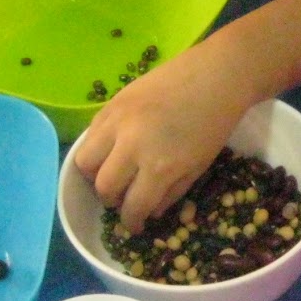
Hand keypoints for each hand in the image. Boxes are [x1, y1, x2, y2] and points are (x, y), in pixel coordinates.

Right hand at [72, 47, 253, 232]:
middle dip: (111, 201)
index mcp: (159, 167)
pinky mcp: (111, 102)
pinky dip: (96, 148)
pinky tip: (113, 149)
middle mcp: (131, 146)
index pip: (132, 206)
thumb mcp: (198, 168)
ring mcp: (117, 122)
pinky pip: (90, 134)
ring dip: (95, 175)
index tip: (134, 225)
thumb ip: (170, 194)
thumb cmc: (214, 124)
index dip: (132, 222)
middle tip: (123, 199)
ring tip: (112, 173)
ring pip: (84, 162)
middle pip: (103, 187)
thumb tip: (148, 212)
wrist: (215, 75)